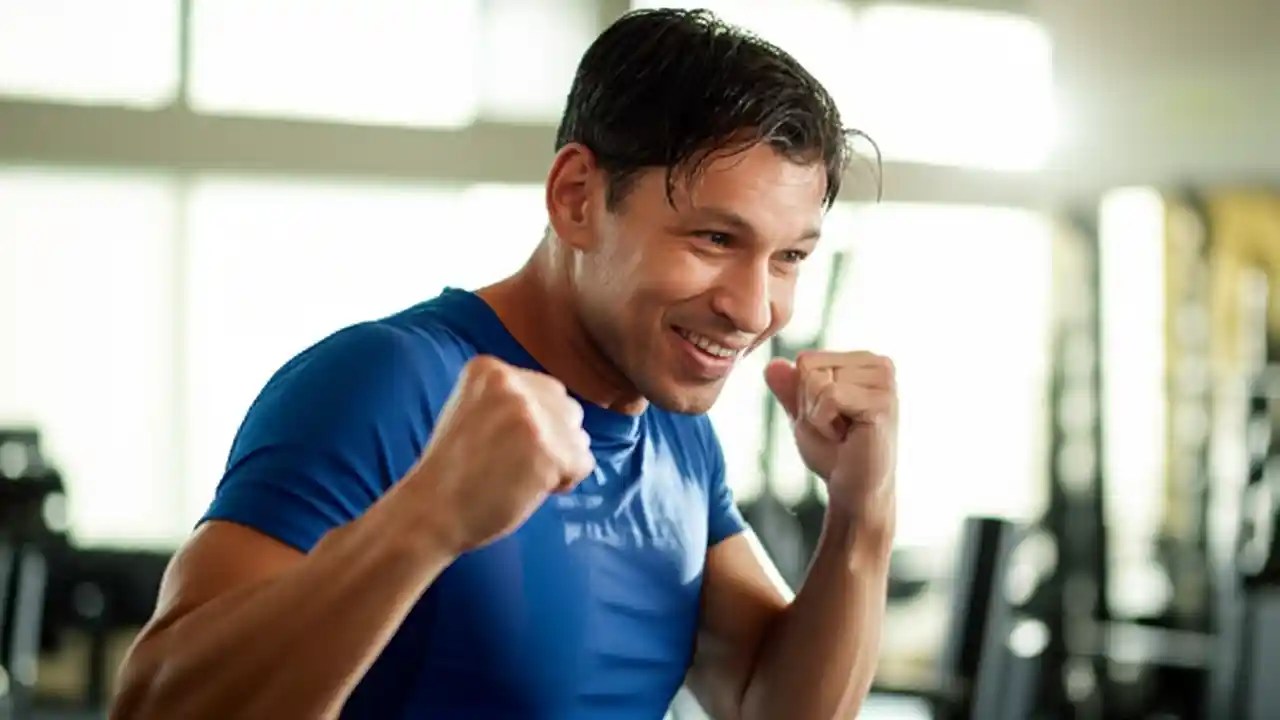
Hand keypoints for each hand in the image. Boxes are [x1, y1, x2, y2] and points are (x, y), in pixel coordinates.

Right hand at [409, 355, 595, 552]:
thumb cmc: (455, 470)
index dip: (535, 425)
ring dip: (560, 461)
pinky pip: (583, 463)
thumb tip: (565, 408)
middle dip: (553, 439)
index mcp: (490, 369)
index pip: (546, 391)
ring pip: (578, 436)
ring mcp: (530, 415)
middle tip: (515, 464)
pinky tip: (531, 487)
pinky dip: (565, 481)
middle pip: (567, 409)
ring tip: (521, 475)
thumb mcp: (474, 410)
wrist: (431, 512)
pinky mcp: (546, 450)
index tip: (504, 446)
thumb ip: (512, 399)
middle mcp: (511, 383)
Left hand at [764, 351, 897, 521]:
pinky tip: (847, 438)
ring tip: (844, 433)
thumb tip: (772, 365)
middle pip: (809, 367)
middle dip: (810, 405)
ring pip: (817, 381)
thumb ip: (789, 388)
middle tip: (838, 429)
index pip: (806, 358)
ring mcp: (884, 381)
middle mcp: (878, 364)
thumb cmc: (833, 453)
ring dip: (819, 416)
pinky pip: (829, 397)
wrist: (853, 491)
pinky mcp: (883, 401)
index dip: (804, 395)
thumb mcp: (803, 415)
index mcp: (862, 361)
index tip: (829, 418)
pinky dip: (825, 422)